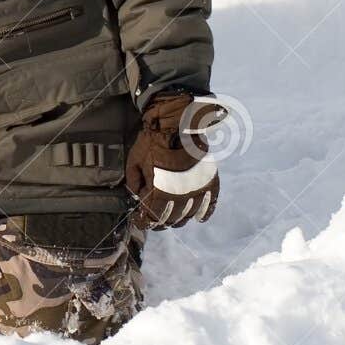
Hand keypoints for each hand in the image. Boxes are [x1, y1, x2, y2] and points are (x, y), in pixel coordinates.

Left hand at [125, 92, 224, 228]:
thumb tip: (139, 197)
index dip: (144, 221)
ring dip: (179, 219)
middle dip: (161, 221)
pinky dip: (204, 213)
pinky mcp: (208, 181)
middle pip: (171, 219)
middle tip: (155, 220)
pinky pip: (210, 204)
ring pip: (188, 214)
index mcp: (159, 191)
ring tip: (173, 219)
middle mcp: (179, 194)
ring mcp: (196, 188)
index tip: (140, 220)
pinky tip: (198, 218)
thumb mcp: (134, 162)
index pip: (152, 216)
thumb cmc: (152, 141)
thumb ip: (135, 183)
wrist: (175, 123)